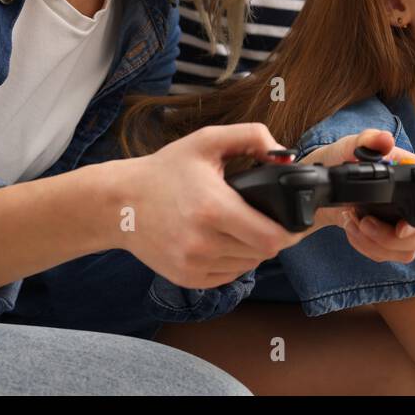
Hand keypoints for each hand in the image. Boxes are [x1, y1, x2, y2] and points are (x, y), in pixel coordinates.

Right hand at [109, 122, 305, 289]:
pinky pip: (228, 276)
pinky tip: (225, 240)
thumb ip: (252, 137)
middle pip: (264, 253)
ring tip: (242, 226)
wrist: (120, 203)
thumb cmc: (166, 170)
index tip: (294, 220)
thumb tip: (286, 155)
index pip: (272, 238)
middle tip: (267, 217)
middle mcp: (203, 243)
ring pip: (247, 266)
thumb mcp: (207, 141)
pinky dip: (234, 261)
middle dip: (272, 236)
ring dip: (253, 249)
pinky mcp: (186, 278)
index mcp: (214, 209)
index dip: (290, 232)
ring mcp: (193, 265)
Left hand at [301, 128, 414, 263]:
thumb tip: (384, 139)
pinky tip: (353, 228)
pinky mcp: (396, 243)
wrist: (332, 182)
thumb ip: (368, 140)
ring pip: (406, 252)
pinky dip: (366, 247)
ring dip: (375, 243)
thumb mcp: (354, 145)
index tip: (401, 229)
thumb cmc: (348, 159)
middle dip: (390, 238)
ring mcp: (411, 227)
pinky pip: (388, 256)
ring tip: (353, 221)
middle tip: (364, 222)